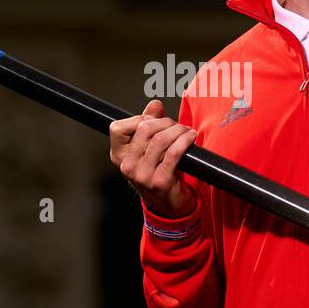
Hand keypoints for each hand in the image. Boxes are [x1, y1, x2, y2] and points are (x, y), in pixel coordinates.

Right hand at [108, 99, 198, 217]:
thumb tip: (154, 105)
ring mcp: (142, 176)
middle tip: (176, 125)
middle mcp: (127, 166)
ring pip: (161, 139)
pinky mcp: (160, 182)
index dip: (138, 119)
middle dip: (164, 122)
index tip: (153, 122)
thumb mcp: (148, 148)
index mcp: (119, 156)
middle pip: (144, 130)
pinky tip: (191, 137)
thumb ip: (148, 123)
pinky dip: (185, 140)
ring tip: (186, 131)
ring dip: (178, 130)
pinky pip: (174, 153)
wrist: (167, 202)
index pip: (118, 128)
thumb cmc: (157, 170)